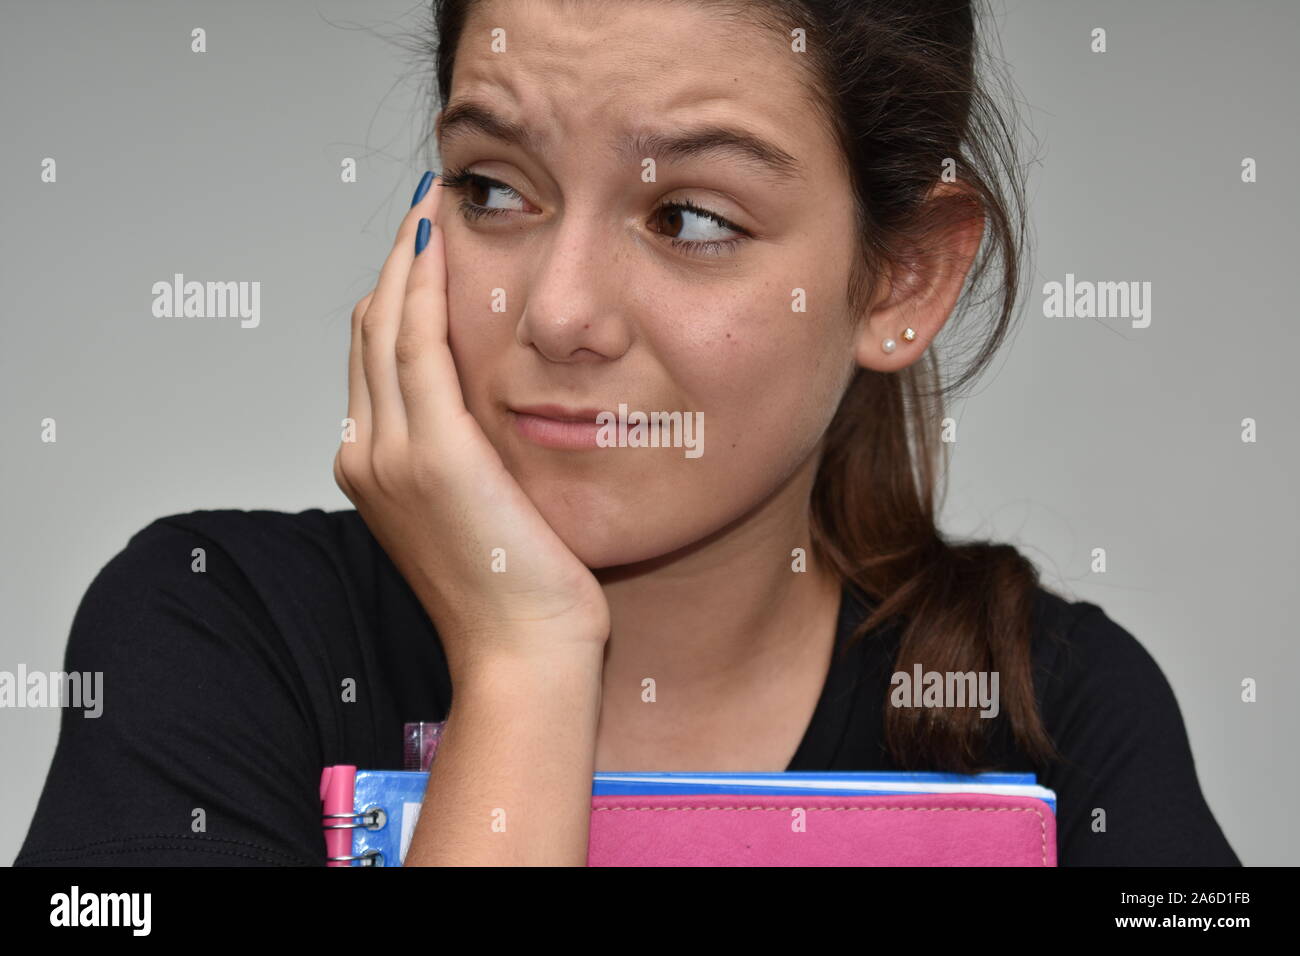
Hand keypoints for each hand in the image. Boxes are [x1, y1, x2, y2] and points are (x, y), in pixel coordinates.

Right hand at [333, 173, 610, 675]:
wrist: (523, 650)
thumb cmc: (517, 592)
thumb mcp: (479, 513)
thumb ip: (466, 459)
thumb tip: (488, 419)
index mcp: (374, 470)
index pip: (374, 362)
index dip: (393, 300)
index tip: (422, 253)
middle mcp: (366, 455)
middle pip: (368, 334)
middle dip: (394, 267)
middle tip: (423, 210)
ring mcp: (390, 453)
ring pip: (384, 328)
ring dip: (405, 261)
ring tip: (430, 209)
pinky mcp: (432, 452)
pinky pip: (417, 344)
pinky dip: (422, 288)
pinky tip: (437, 244)